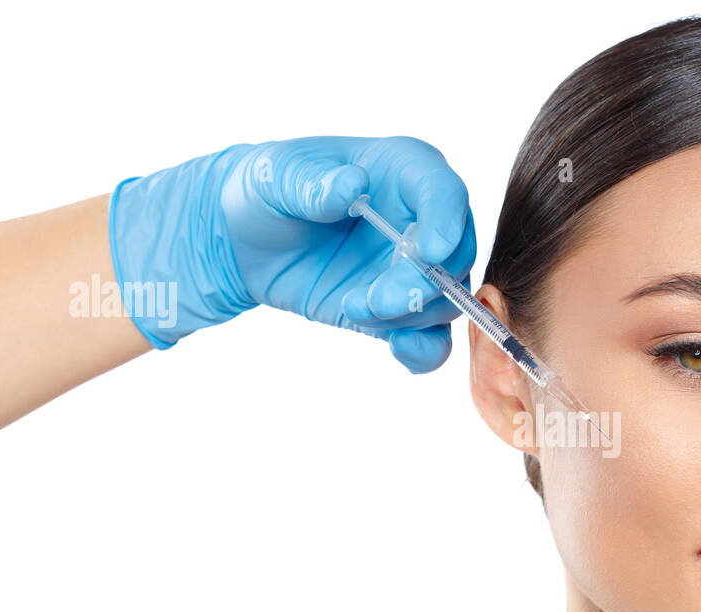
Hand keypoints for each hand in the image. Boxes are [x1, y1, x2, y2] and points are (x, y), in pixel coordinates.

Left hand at [108, 135, 476, 371]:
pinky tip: (397, 349)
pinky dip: (423, 352)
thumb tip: (350, 187)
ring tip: (351, 307)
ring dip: (406, 315)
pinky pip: (432, 339)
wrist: (246, 240)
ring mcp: (415, 268)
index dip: (446, 223)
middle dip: (422, 284)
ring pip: (444, 301)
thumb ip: (312, 182)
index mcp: (404, 170)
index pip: (444, 194)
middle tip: (373, 300)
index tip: (429, 252)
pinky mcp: (401, 310)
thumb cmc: (267, 190)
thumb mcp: (275, 176)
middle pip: (455, 256)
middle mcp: (422, 219)